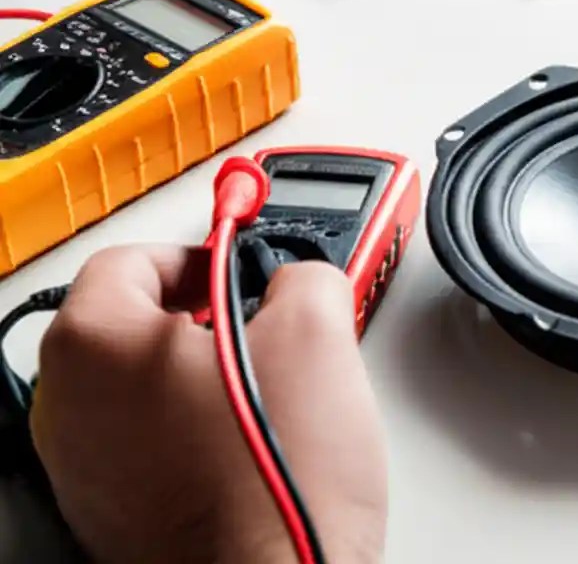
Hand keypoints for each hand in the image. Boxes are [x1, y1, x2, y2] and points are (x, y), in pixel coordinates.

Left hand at [29, 245, 386, 562]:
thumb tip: (299, 280)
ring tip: (267, 395)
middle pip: (130, 324)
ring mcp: (82, 467)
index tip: (240, 269)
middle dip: (201, 318)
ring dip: (198, 378)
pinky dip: (191, 433)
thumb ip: (303, 276)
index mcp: (96, 344)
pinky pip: (146, 445)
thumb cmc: (277, 484)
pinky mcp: (110, 514)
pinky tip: (249, 447)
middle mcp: (67, 405)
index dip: (203, 253)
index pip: (135, 257)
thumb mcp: (319, 333)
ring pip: (139, 387)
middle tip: (262, 330)